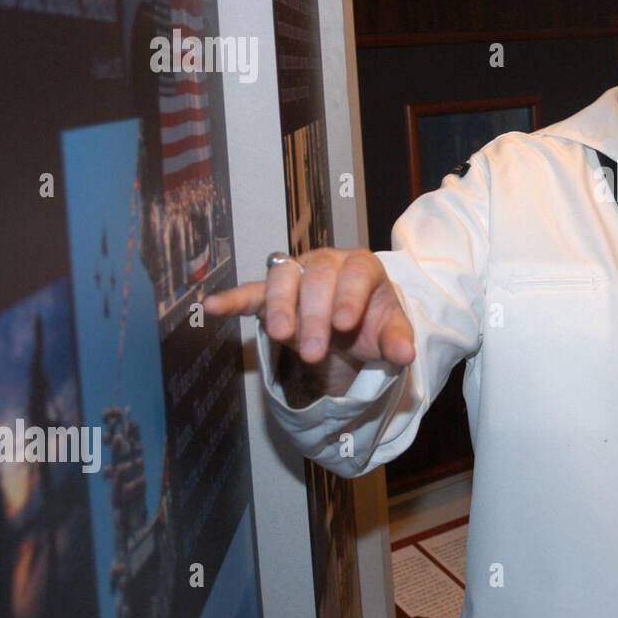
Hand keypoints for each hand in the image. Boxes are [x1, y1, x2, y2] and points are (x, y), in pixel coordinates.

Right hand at [203, 248, 415, 367]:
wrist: (353, 320)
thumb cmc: (371, 321)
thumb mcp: (390, 330)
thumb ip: (397, 340)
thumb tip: (405, 355)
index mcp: (362, 265)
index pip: (356, 273)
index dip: (349, 297)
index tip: (344, 324)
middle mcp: (327, 261)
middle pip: (317, 278)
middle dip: (314, 316)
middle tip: (313, 352)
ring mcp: (297, 273)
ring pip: (284, 279)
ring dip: (280, 306)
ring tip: (281, 336)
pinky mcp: (272, 291)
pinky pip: (251, 291)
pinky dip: (232, 298)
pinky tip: (212, 306)